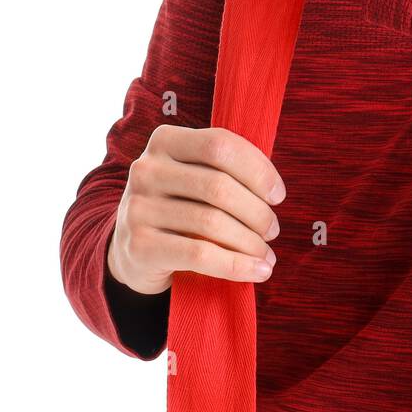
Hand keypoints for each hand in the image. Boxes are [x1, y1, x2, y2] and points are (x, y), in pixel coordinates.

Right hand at [107, 124, 286, 294]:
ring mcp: (138, 208)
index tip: (278, 195)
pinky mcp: (139, 246)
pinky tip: (258, 271)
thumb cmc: (179, 206)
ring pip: (212, 222)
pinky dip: (236, 265)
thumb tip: (274, 192)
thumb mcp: (195, 176)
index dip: (258, 169)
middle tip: (273, 230)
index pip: (220, 145)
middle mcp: (146, 169)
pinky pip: (200, 255)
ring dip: (250, 242)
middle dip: (257, 211)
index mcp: (164, 141)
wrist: (133, 250)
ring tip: (266, 253)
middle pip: (218, 186)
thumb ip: (226, 169)